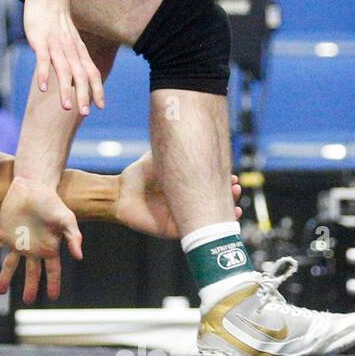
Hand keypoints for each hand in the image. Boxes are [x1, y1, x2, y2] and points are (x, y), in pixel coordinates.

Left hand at [0, 177, 82, 303]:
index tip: (53, 297)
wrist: (33, 186)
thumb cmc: (52, 202)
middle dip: (30, 287)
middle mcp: (32, 248)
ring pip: (10, 265)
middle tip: (28, 301)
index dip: (53, 284)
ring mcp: (17, 242)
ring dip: (4, 278)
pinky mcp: (2, 233)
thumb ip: (73, 237)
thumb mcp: (67, 219)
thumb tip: (79, 257)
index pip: (52, 271)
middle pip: (31, 272)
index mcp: (49, 247)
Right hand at [23, 0, 103, 114]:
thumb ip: (74, 58)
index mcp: (79, 52)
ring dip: (65, 89)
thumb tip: (78, 74)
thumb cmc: (57, 22)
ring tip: (66, 107)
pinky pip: (44, 60)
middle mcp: (70, 51)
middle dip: (83, 95)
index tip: (101, 107)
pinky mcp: (41, 42)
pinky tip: (43, 88)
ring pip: (64, 71)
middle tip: (86, 113)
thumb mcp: (71, 41)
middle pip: (80, 76)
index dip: (97, 89)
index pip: (92, 73)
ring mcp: (56, 47)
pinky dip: (44, 74)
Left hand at [113, 152, 241, 238]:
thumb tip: (184, 122)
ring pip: (209, 218)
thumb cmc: (139, 175)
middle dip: (229, 196)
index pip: (211, 186)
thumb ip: (173, 146)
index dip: (224, 183)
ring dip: (224, 212)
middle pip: (215, 202)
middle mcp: (187, 203)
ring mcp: (182, 217)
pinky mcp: (173, 230)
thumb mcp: (160, 157)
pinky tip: (217, 222)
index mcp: (187, 188)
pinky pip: (194, 232)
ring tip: (233, 203)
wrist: (119, 192)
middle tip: (235, 187)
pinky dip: (208, 230)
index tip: (233, 177)